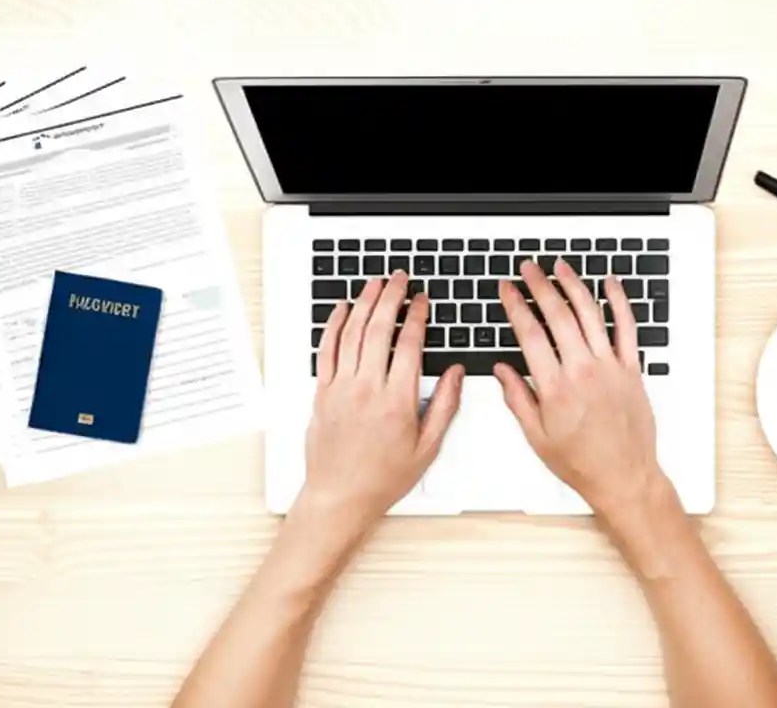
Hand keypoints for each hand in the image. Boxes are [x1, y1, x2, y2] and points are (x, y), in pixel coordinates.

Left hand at [301, 271, 464, 527]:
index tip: (422, 301)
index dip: (417, 316)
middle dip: (391, 297)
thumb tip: (455, 373)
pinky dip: (334, 325)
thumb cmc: (383, 478)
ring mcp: (341, 388)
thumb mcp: (427, 448)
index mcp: (397, 401)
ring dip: (364, 303)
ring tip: (375, 284)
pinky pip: (327, 350)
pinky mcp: (322, 392)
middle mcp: (366, 389)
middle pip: (379, 329)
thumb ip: (444, 406)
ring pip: (352, 333)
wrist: (339, 496)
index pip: (409, 344)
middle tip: (399, 279)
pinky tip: (342, 309)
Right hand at [494, 260, 670, 520]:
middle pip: (558, 315)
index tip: (507, 290)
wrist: (624, 476)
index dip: (516, 306)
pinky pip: (627, 328)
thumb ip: (518, 398)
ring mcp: (610, 367)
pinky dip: (619, 302)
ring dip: (573, 285)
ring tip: (559, 267)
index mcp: (555, 388)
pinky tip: (610, 284)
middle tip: (528, 269)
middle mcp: (583, 372)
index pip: (530, 334)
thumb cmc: (582, 462)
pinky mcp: (631, 369)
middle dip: (540, 286)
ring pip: (590, 314)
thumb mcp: (537, 436)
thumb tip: (502, 370)